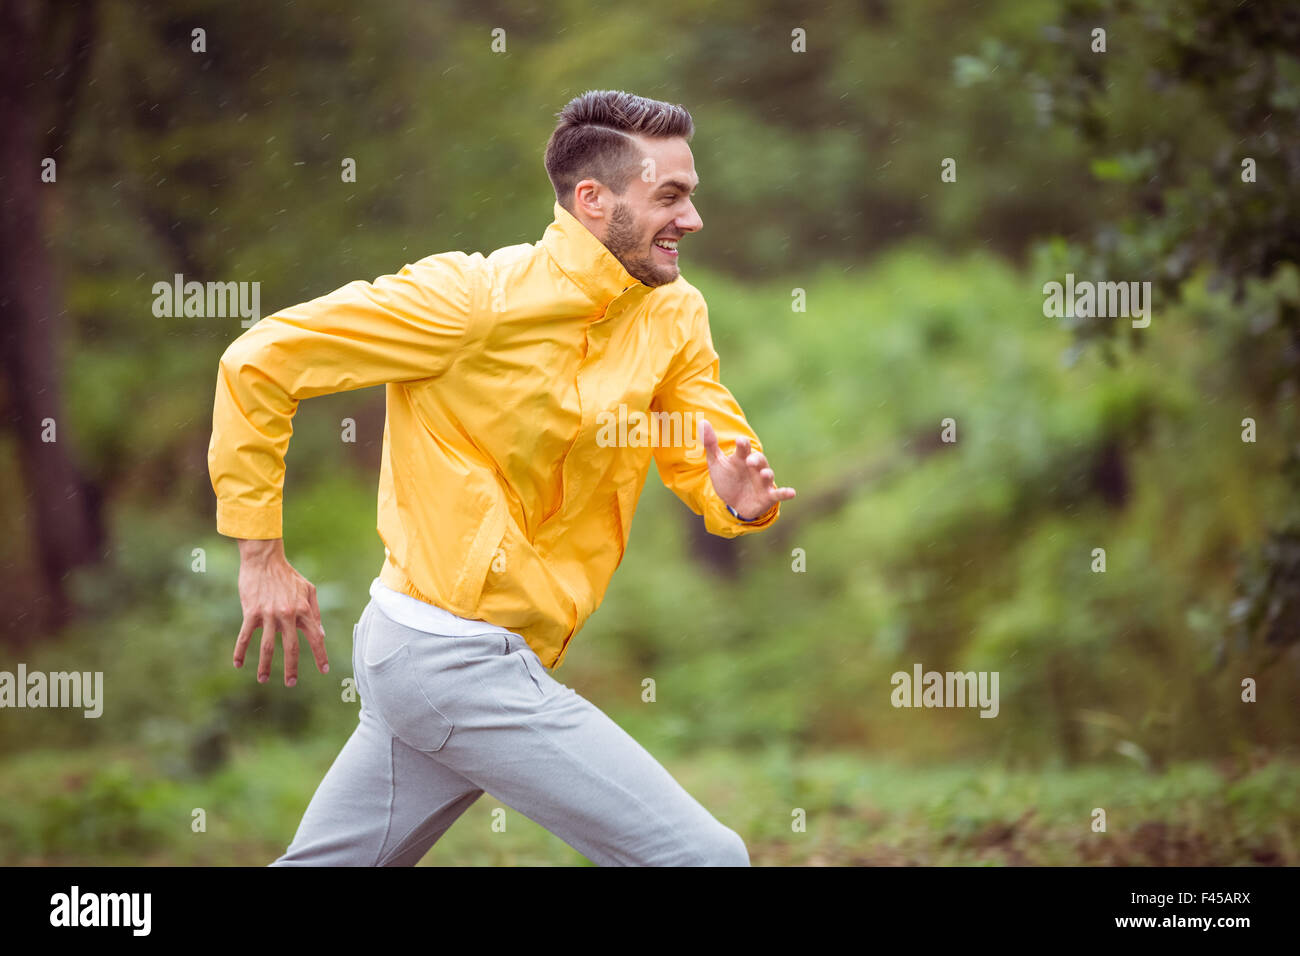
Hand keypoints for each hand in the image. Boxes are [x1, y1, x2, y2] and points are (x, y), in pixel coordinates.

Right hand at [234, 538, 328, 685]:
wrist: (264, 560)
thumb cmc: (288, 575)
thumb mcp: (308, 590)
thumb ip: (315, 612)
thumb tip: (320, 633)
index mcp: (303, 610)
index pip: (315, 638)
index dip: (320, 655)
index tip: (324, 670)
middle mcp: (287, 615)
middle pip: (291, 648)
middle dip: (291, 669)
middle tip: (291, 683)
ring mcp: (268, 614)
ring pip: (266, 647)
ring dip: (264, 666)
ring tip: (263, 679)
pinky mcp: (251, 613)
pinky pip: (245, 637)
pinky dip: (240, 651)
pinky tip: (237, 664)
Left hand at [698, 418, 795, 520]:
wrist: (733, 503)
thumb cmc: (727, 479)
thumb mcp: (716, 462)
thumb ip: (710, 444)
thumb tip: (703, 421)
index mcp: (742, 458)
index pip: (743, 449)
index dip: (742, 445)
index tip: (740, 440)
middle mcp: (755, 468)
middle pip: (758, 460)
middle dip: (756, 459)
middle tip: (750, 460)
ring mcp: (763, 481)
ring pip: (768, 475)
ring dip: (767, 474)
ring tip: (765, 474)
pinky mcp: (768, 496)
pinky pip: (778, 494)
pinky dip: (785, 493)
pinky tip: (792, 493)